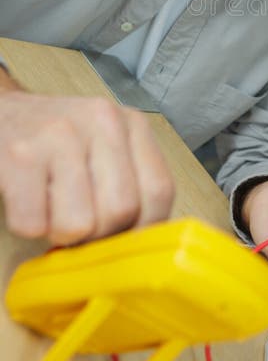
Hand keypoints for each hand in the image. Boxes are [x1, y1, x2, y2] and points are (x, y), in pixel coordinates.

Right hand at [0, 82, 174, 244]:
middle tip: (77, 221)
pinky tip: (27, 200)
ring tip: (51, 207)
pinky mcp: (20, 153)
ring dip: (59, 232)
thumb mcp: (106, 150)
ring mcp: (60, 134)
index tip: (121, 239)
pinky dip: (28, 226)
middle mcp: (103, 121)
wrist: (2, 112)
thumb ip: (132, 185)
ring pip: (79, 224)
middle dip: (97, 234)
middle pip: (121, 211)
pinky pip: (33, 224)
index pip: (159, 192)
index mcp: (132, 124)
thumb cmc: (57, 142)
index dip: (142, 229)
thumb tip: (143, 248)